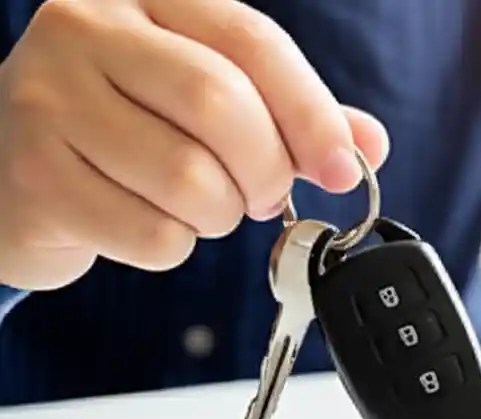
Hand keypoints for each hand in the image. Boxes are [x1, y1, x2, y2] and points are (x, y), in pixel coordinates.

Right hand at [0, 0, 389, 290]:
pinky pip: (151, 232)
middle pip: (221, 104)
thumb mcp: (208, 102)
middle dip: (266, 170)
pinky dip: (172, 245)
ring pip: (190, 178)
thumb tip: (365, 145)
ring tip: (200, 205)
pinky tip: (148, 221)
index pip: (250, 41)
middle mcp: (84, 31)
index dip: (311, 112)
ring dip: (219, 214)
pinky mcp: (35, 175)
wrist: (12, 174)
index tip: (344, 168)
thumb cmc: (123, 131)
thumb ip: (289, 116)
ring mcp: (48, 99)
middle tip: (264, 195)